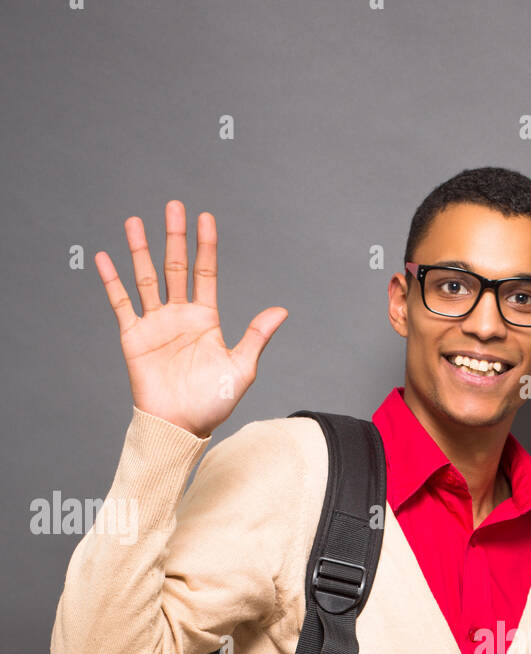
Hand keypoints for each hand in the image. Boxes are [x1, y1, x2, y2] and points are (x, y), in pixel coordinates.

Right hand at [94, 199, 287, 437]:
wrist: (181, 426)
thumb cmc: (213, 403)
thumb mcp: (241, 368)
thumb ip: (256, 337)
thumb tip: (281, 310)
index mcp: (206, 319)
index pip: (206, 273)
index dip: (206, 246)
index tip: (205, 218)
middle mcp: (180, 316)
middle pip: (176, 267)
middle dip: (175, 237)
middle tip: (174, 206)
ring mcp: (156, 324)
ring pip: (147, 278)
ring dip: (141, 250)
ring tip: (135, 221)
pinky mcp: (134, 336)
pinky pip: (121, 303)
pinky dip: (112, 281)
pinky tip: (105, 257)